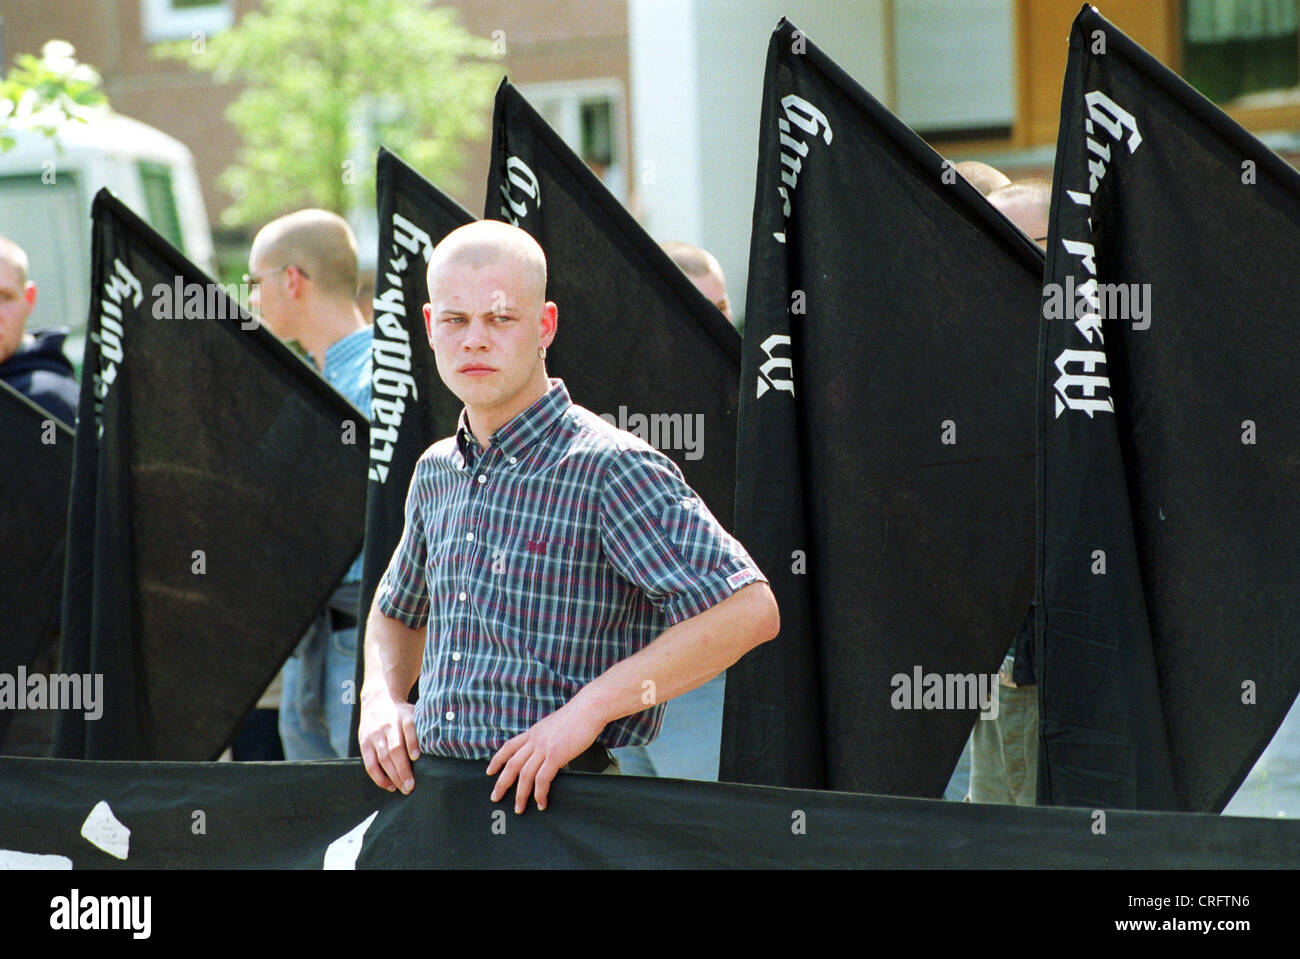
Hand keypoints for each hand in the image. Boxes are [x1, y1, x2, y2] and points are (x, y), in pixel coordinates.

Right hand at [359, 691, 419, 793]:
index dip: (412, 743)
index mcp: (405, 716)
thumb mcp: (415, 713)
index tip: (417, 757)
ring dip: (394, 776)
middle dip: (403, 769)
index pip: (409, 728)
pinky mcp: (364, 744)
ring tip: (404, 789)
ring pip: (383, 758)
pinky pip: (370, 764)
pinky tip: (390, 786)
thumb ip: (425, 727)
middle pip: (395, 749)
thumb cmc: (403, 714)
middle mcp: (389, 725)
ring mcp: (375, 735)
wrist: (378, 701)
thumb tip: (444, 746)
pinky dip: (380, 777)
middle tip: (411, 786)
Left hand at [486, 695, 606, 812]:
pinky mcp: (556, 755)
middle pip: (512, 764)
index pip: (509, 746)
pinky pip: (542, 779)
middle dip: (501, 783)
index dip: (497, 760)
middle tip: (495, 797)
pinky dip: (539, 794)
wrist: (589, 708)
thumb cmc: (578, 716)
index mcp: (533, 732)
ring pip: (524, 775)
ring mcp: (544, 748)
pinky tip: (541, 803)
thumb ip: (547, 737)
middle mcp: (535, 740)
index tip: (490, 771)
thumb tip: (548, 750)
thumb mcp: (555, 725)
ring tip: (519, 808)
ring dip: (520, 794)